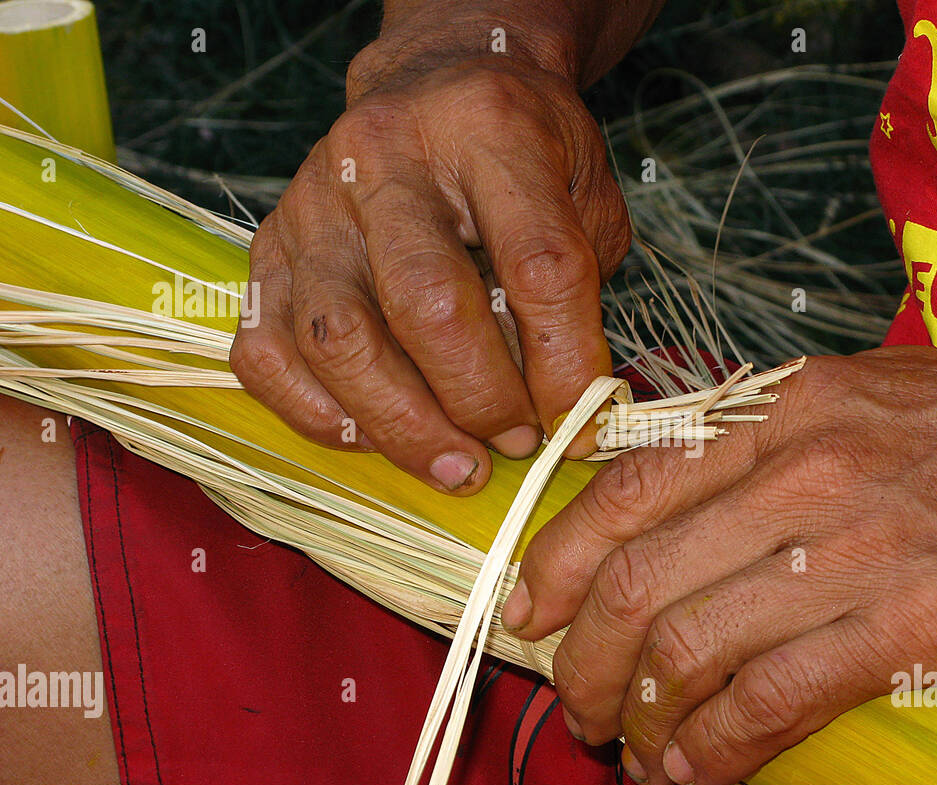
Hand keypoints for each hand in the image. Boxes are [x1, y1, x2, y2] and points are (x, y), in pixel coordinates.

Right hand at [231, 44, 630, 492]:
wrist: (434, 82)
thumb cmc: (520, 150)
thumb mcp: (583, 193)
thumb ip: (580, 291)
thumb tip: (568, 411)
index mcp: (488, 129)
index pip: (538, 265)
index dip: (566, 364)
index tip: (581, 423)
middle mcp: (384, 159)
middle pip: (426, 305)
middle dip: (481, 400)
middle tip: (517, 441)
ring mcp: (313, 205)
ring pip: (339, 339)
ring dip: (405, 426)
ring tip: (457, 465)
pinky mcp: (266, 248)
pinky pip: (266, 354)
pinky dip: (318, 416)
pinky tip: (374, 435)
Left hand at [502, 348, 936, 784]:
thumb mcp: (888, 399)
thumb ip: (782, 435)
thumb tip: (682, 493)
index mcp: (799, 403)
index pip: (635, 480)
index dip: (564, 555)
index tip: (534, 605)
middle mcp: (816, 463)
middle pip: (645, 572)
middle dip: (587, 655)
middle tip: (580, 700)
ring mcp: (865, 542)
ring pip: (693, 641)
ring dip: (644, 712)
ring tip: (639, 746)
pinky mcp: (917, 625)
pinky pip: (774, 698)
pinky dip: (717, 743)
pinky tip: (701, 763)